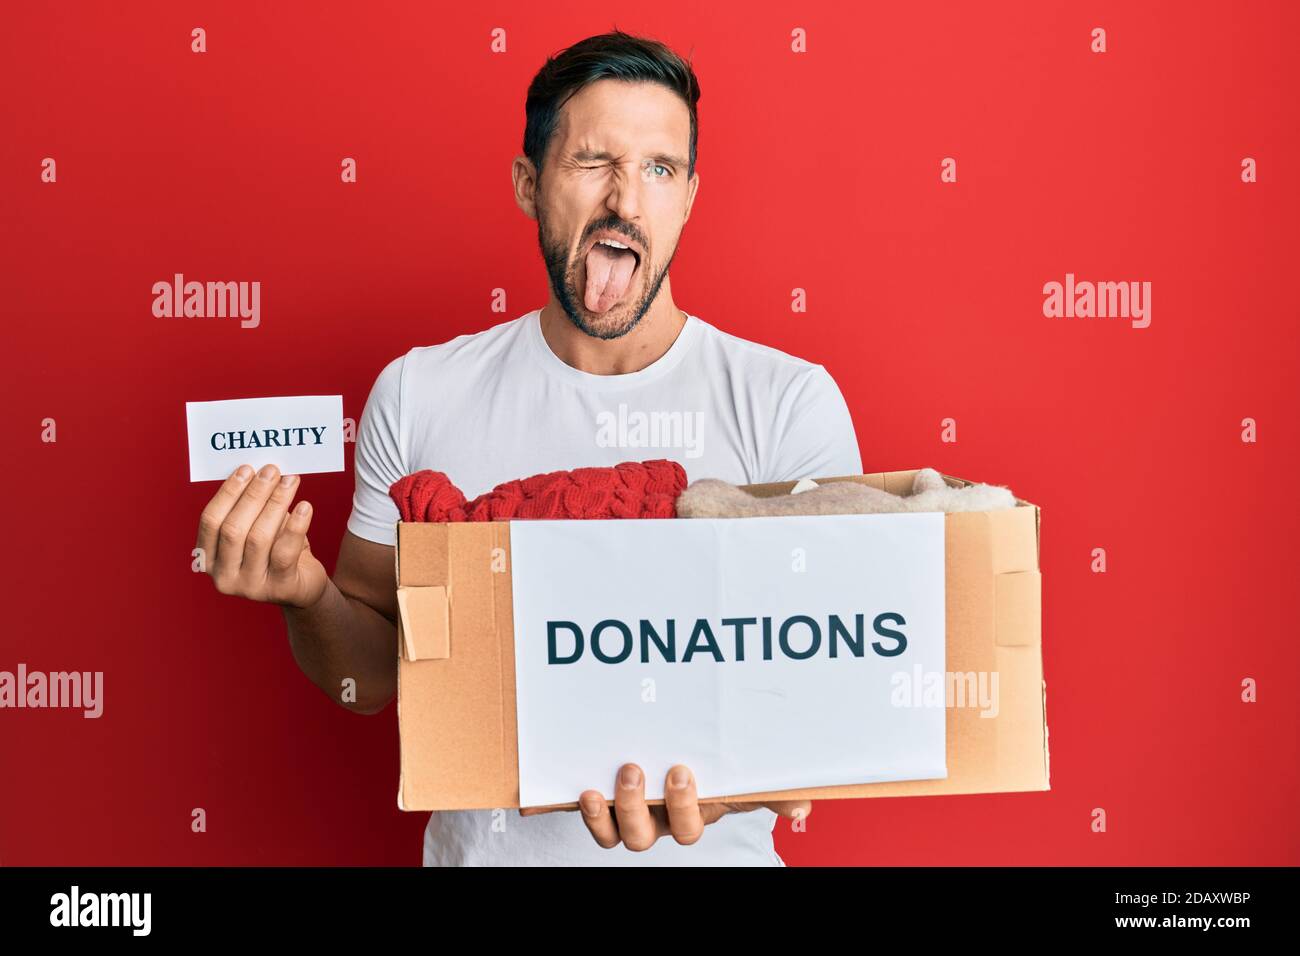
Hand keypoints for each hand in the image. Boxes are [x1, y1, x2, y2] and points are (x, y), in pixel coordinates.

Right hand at [196, 463, 327, 608]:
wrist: (303, 585)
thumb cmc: (275, 549)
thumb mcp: (257, 529)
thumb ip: (251, 508)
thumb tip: (261, 471)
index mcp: (209, 559)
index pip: (211, 521)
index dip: (228, 493)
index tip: (246, 469)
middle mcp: (223, 576)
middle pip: (233, 528)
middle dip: (253, 495)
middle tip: (271, 471)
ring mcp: (250, 587)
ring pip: (258, 538)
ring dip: (275, 504)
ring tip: (290, 481)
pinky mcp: (279, 589)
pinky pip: (285, 553)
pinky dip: (295, 526)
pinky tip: (305, 506)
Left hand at [521, 763, 811, 850]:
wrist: (685, 744)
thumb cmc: (718, 768)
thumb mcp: (747, 776)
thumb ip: (775, 791)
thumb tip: (801, 809)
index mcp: (690, 814)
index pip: (686, 827)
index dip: (681, 807)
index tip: (682, 770)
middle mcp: (654, 819)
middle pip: (639, 836)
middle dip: (636, 807)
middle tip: (636, 769)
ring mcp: (624, 809)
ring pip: (610, 829)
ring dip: (603, 810)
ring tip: (605, 776)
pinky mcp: (600, 793)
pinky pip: (582, 809)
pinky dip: (574, 805)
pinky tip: (566, 789)